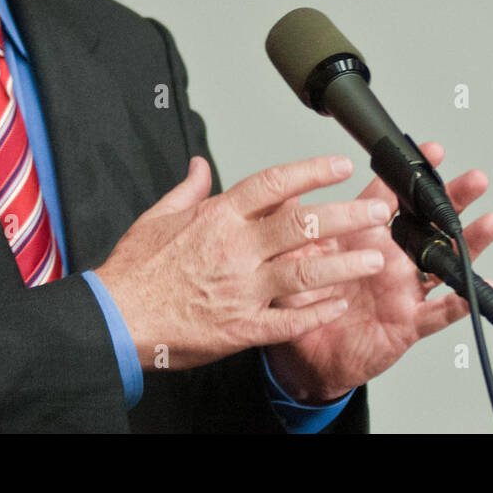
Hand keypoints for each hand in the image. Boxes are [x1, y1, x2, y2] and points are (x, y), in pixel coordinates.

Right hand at [95, 154, 393, 370]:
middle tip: (377, 211)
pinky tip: (339, 303)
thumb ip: (188, 189)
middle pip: (302, 225)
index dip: (312, 171)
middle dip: (346, 216)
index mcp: (218, 218)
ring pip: (305, 274)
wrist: (115, 319)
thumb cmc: (133, 271)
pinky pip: (289, 321)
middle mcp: (236, 250)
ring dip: (344, 265)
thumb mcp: (156, 216)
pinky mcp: (242, 327)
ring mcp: (242, 290)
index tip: (340, 165)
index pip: (274, 183)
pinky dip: (317, 312)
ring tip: (374, 257)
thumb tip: (200, 165)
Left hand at [263, 142, 492, 403]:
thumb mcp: (292, 262)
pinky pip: (439, 312)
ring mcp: (403, 290)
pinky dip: (460, 301)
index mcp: (363, 238)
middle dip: (453, 199)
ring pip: (443, 261)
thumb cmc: (304, 307)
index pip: (390, 197)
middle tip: (474, 179)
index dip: (409, 175)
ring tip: (489, 223)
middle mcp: (390, 259)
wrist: (306, 357)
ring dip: (467, 242)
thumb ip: (295, 229)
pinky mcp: (408, 322)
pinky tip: (478, 286)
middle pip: (428, 223)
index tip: (429, 152)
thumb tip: (284, 193)